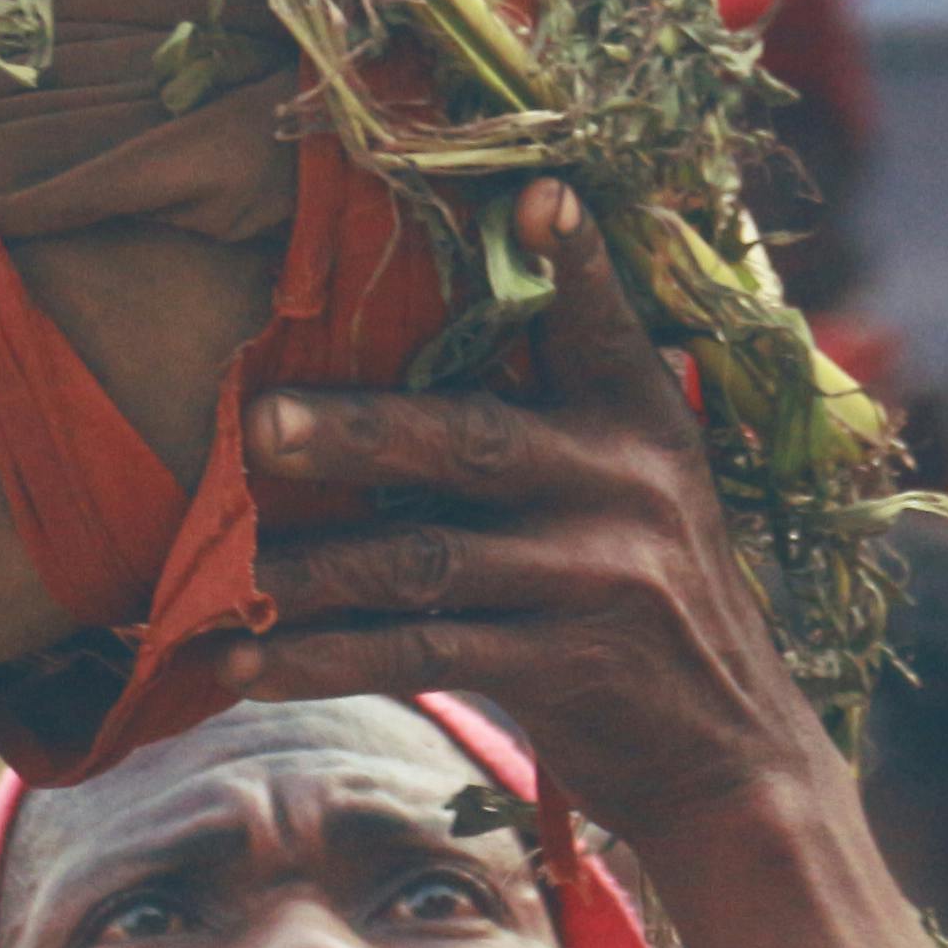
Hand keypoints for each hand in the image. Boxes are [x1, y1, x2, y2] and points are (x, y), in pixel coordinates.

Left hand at [233, 181, 830, 851]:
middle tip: (260, 422)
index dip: (573, 261)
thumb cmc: (647, 598)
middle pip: (469, 443)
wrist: (733, 754)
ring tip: (214, 572)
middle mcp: (624, 486)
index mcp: (640, 418)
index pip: (601, 326)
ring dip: (310, 571)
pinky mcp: (567, 668)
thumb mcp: (640, 489)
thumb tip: (407, 369)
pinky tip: (250, 664)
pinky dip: (327, 660)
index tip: (536, 194)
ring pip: (426, 562)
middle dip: (356, 434)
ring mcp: (597, 579)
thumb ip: (555, 421)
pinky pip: (423, 657)